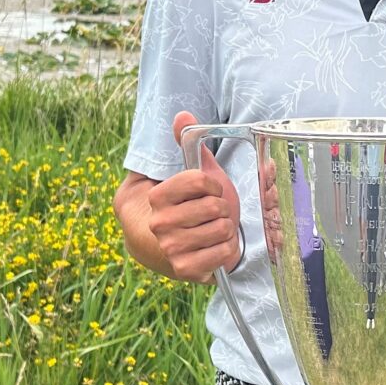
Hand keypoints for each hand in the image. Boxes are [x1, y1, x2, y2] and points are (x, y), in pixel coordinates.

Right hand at [147, 112, 242, 283]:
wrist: (167, 246)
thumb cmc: (186, 206)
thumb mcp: (189, 175)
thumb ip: (185, 144)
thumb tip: (182, 115)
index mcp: (158, 197)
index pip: (201, 180)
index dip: (214, 184)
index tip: (210, 190)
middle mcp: (160, 223)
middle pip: (216, 206)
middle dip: (223, 208)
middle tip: (214, 213)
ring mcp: (171, 248)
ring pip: (223, 229)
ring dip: (227, 229)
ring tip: (215, 230)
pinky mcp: (185, 269)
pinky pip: (224, 253)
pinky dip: (227, 249)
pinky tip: (216, 247)